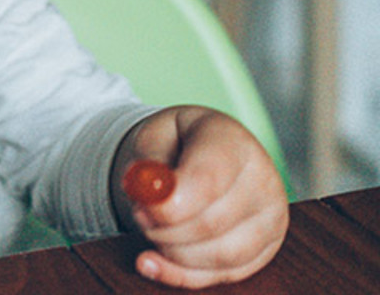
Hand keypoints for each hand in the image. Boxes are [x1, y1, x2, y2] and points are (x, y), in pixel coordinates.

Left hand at [112, 106, 288, 287]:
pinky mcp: (265, 250)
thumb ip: (148, 161)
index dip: (173, 202)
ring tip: (151, 227)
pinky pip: (223, 274)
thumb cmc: (176, 143)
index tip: (143, 208)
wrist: (201, 151)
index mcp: (232, 143)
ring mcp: (270, 219)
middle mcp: (262, 181)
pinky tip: (151, 264)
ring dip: (172, 250)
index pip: (210, 178)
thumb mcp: (154, 135)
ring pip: (220, 255)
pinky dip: (181, 274)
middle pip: (213, 223)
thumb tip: (147, 192)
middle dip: (164, 228)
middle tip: (139, 214)